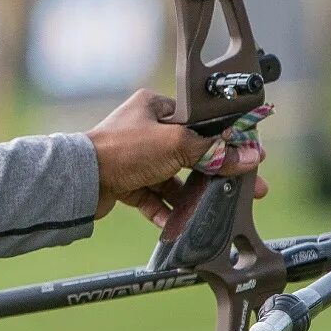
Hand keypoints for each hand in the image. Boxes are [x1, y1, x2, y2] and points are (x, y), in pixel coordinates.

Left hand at [86, 89, 268, 229]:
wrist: (81, 180)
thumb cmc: (122, 150)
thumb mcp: (176, 144)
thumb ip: (213, 151)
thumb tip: (248, 156)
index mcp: (155, 108)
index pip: (199, 123)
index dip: (225, 140)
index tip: (249, 155)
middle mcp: (145, 130)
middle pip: (190, 153)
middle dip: (215, 173)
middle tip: (244, 188)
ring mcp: (135, 159)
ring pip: (173, 179)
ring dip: (191, 196)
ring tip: (215, 209)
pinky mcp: (127, 183)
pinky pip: (154, 198)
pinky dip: (167, 210)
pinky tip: (181, 222)